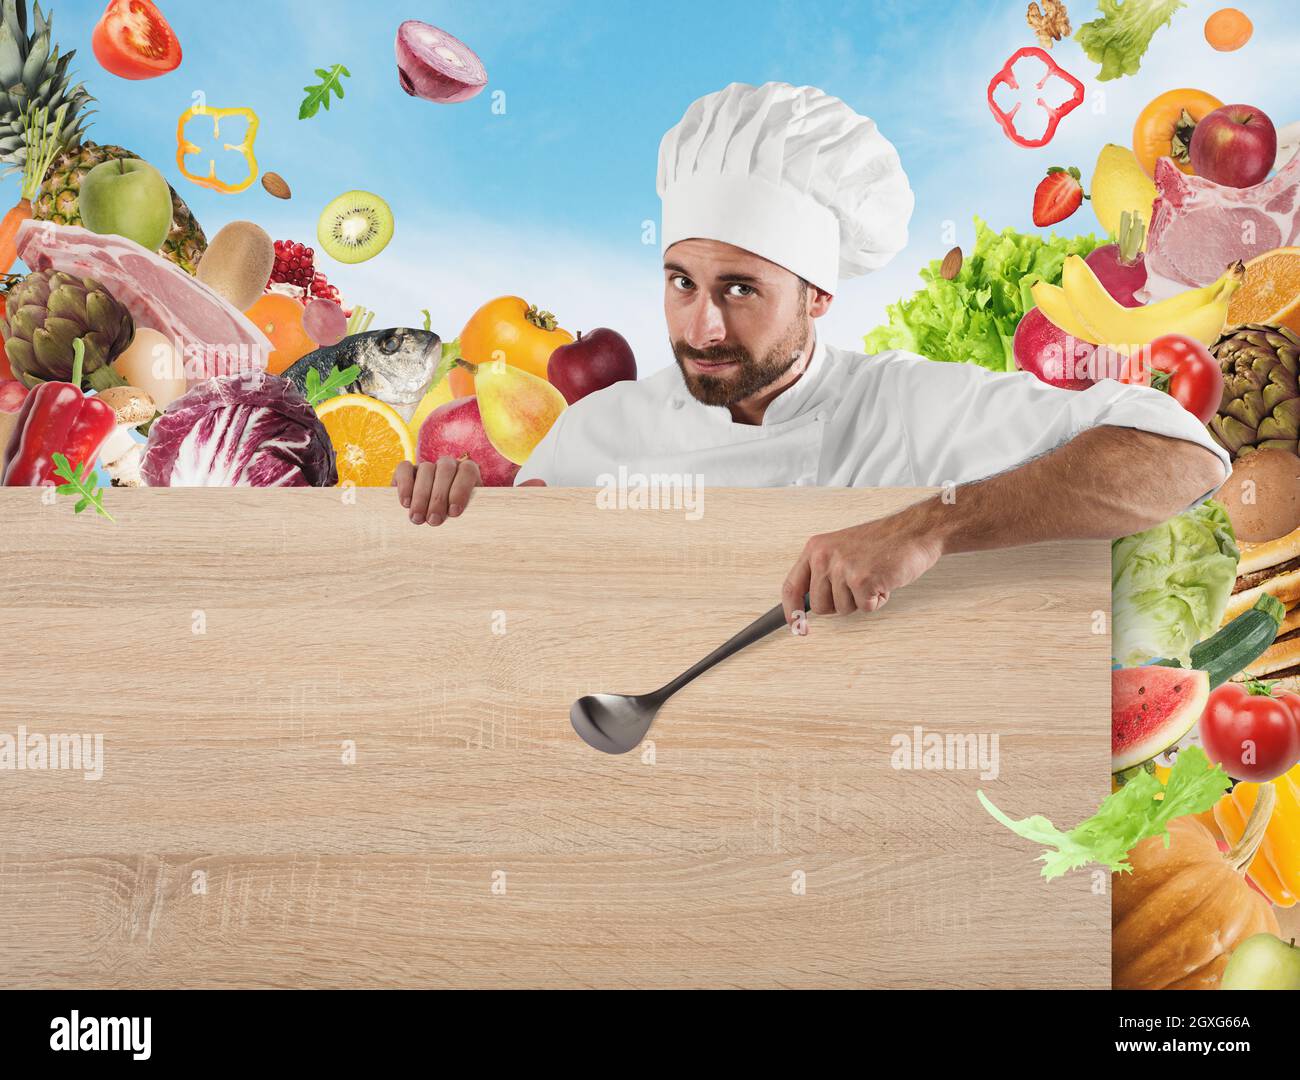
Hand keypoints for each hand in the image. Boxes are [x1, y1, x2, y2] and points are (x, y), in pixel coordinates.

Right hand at [393, 457, 480, 524]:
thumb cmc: (454, 520)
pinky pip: (404, 468)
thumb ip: (470, 515)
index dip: (461, 490)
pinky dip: (405, 484)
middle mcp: (448, 465)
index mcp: (467, 471)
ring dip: (421, 495)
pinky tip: (406, 503)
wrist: (433, 519)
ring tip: (418, 518)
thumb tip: (472, 527)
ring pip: (425, 469)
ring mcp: (427, 466)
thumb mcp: (466, 516)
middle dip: (439, 497)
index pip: (467, 471)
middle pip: (445, 470)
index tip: (454, 513)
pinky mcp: (407, 469)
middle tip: (434, 520)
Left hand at [782, 512, 944, 622]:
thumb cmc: (881, 543)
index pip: (792, 586)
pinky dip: (877, 600)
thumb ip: (823, 573)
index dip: (792, 611)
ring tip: (873, 577)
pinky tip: (883, 580)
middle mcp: (824, 556)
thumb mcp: (841, 550)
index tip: (796, 626)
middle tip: (858, 586)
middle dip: (840, 604)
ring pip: (842, 609)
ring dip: (861, 600)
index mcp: (815, 548)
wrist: (913, 531)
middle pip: (819, 606)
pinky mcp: (861, 579)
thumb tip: (807, 605)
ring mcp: (842, 568)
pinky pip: (864, 608)